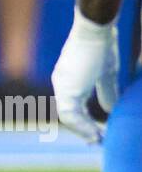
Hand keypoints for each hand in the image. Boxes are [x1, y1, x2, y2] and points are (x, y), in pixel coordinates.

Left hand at [51, 8, 119, 143]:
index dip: (84, 123)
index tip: (98, 134)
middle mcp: (62, 84)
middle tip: (97, 142)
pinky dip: (82, 126)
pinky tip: (95, 133)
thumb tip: (110, 110)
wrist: (95, 29)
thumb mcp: (106, 73)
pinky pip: (70, 114)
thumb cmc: (101, 46)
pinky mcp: (67, 87)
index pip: (73, 107)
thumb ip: (106, 92)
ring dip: (83, 130)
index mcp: (69, 81)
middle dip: (83, 130)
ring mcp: (62, 86)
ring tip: (98, 140)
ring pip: (68, 117)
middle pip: (69, 115)